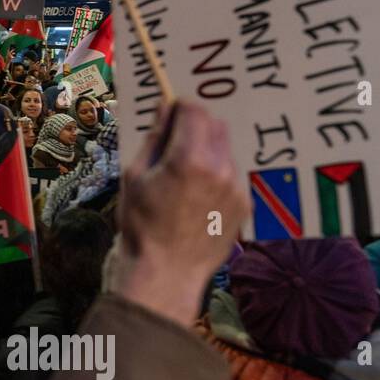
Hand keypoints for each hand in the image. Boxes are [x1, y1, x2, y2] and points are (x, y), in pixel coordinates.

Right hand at [105, 101, 249, 326]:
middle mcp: (220, 169)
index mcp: (189, 159)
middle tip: (175, 140)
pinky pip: (231, 174)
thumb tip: (163, 108)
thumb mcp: (135, 176)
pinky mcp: (244, 205)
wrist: (165, 273)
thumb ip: (154, 138)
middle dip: (196, 124)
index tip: (169, 111)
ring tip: (184, 174)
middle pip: (216, 125)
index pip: (195, 111)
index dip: (180, 106)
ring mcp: (236, 188)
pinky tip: (195, 195)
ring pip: (225, 149)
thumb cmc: (141, 225)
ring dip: (207, 149)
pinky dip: (215, 174)